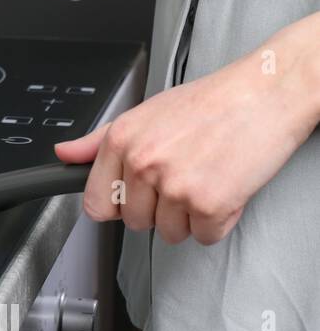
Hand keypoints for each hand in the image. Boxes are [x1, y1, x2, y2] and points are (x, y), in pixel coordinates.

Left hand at [55, 23, 319, 243]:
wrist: (265, 94)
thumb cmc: (210, 103)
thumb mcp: (144, 113)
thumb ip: (99, 140)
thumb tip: (65, 154)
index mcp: (121, 142)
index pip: (96, 204)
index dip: (116, 206)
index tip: (132, 198)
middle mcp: (143, 164)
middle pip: (134, 222)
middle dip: (159, 209)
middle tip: (184, 177)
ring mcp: (175, 186)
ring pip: (169, 233)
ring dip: (190, 217)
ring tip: (206, 179)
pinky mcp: (210, 205)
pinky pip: (204, 237)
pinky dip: (218, 222)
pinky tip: (225, 189)